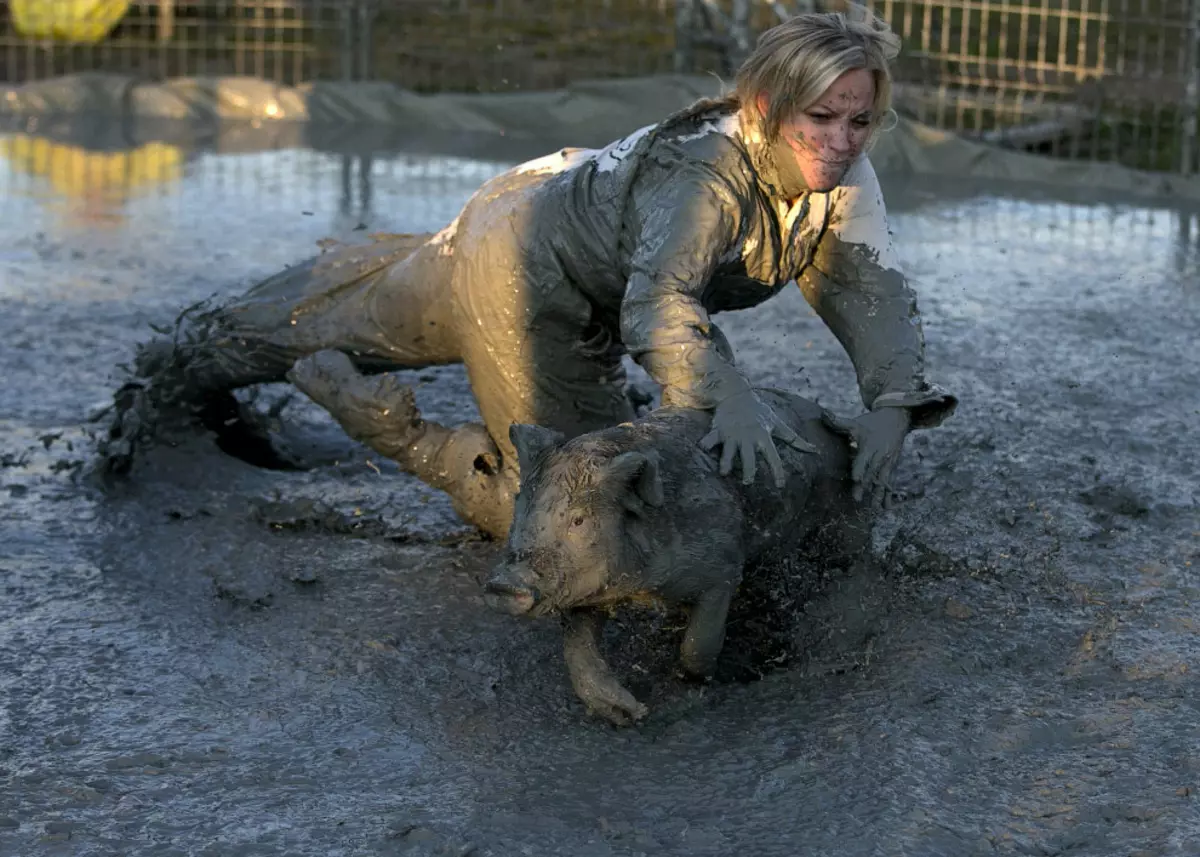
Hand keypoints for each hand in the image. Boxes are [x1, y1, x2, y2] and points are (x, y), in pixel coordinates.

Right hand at [700, 390, 817, 487]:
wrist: (739, 394)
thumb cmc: (760, 412)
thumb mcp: (778, 424)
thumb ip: (795, 439)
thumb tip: (815, 451)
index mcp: (763, 436)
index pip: (773, 456)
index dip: (777, 471)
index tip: (780, 485)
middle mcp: (748, 436)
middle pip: (750, 456)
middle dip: (749, 469)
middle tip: (749, 483)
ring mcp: (733, 434)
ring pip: (730, 450)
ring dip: (727, 461)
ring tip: (724, 473)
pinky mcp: (719, 430)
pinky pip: (711, 438)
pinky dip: (706, 443)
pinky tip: (701, 449)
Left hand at [823, 407, 911, 507]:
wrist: (896, 419)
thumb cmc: (871, 422)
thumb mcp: (856, 422)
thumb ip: (839, 422)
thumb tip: (822, 415)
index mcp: (870, 445)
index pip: (864, 458)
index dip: (860, 468)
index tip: (856, 478)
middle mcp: (880, 455)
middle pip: (871, 472)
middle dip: (865, 486)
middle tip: (857, 499)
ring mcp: (888, 462)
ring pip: (882, 480)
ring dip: (878, 494)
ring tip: (873, 507)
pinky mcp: (893, 467)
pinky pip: (891, 482)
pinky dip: (889, 494)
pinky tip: (886, 507)